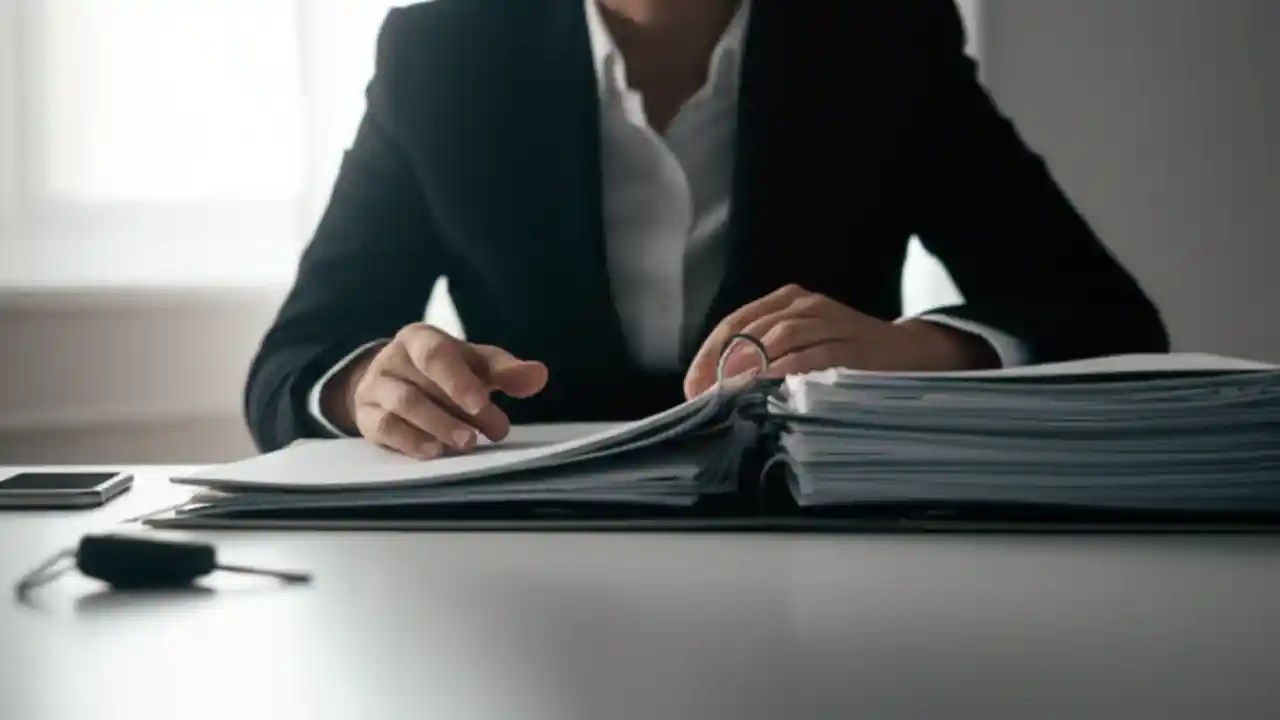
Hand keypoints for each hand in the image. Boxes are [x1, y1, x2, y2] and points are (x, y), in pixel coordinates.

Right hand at [321, 323, 547, 458]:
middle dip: (460, 409)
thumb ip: (505, 371)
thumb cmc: (442, 372)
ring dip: (438, 426)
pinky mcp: (367, 417)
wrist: (390, 382)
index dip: (460, 380)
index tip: (484, 403)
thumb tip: (539, 375)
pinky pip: (385, 428)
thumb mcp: (474, 365)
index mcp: (420, 338)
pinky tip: (434, 452)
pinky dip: (410, 442)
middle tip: (494, 430)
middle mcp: (393, 360)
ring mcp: (376, 388)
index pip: (437, 354)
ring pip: (403, 405)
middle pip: (424, 383)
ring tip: (467, 444)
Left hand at [683, 284, 997, 397]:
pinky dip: (787, 374)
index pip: (734, 322)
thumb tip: (712, 392)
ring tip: (728, 396)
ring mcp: (831, 320)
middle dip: (722, 366)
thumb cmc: (846, 357)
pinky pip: (813, 356)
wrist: (912, 355)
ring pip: (780, 338)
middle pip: (750, 329)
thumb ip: (763, 361)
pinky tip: (768, 393)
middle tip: (705, 398)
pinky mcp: (853, 343)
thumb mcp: (802, 348)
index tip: (692, 388)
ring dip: (749, 369)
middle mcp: (805, 304)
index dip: (709, 355)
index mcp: (787, 300)